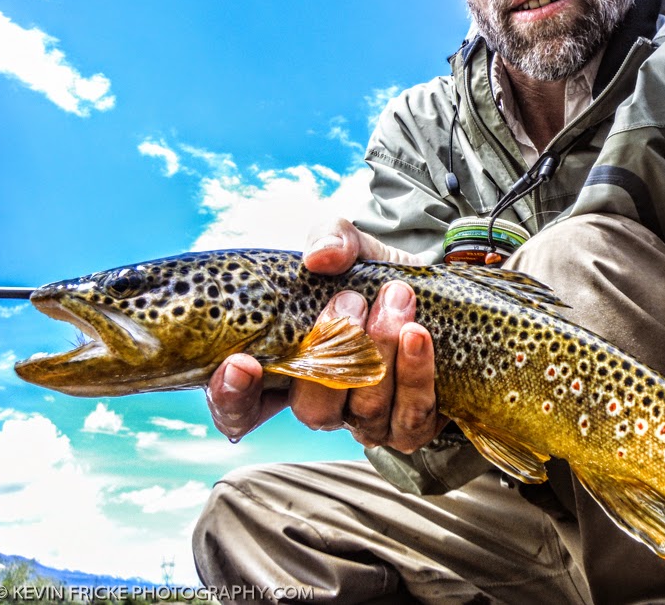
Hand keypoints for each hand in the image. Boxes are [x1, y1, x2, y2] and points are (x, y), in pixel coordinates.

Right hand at [205, 218, 447, 452]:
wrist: (431, 292)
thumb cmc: (374, 277)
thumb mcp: (349, 248)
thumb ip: (329, 239)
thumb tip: (320, 257)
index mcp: (285, 371)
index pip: (240, 409)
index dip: (232, 396)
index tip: (242, 363)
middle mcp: (322, 405)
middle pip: (311, 410)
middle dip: (330, 352)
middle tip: (350, 300)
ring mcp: (366, 422)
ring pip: (365, 410)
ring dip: (380, 350)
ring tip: (395, 298)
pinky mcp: (411, 426)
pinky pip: (410, 413)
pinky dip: (414, 372)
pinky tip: (418, 333)